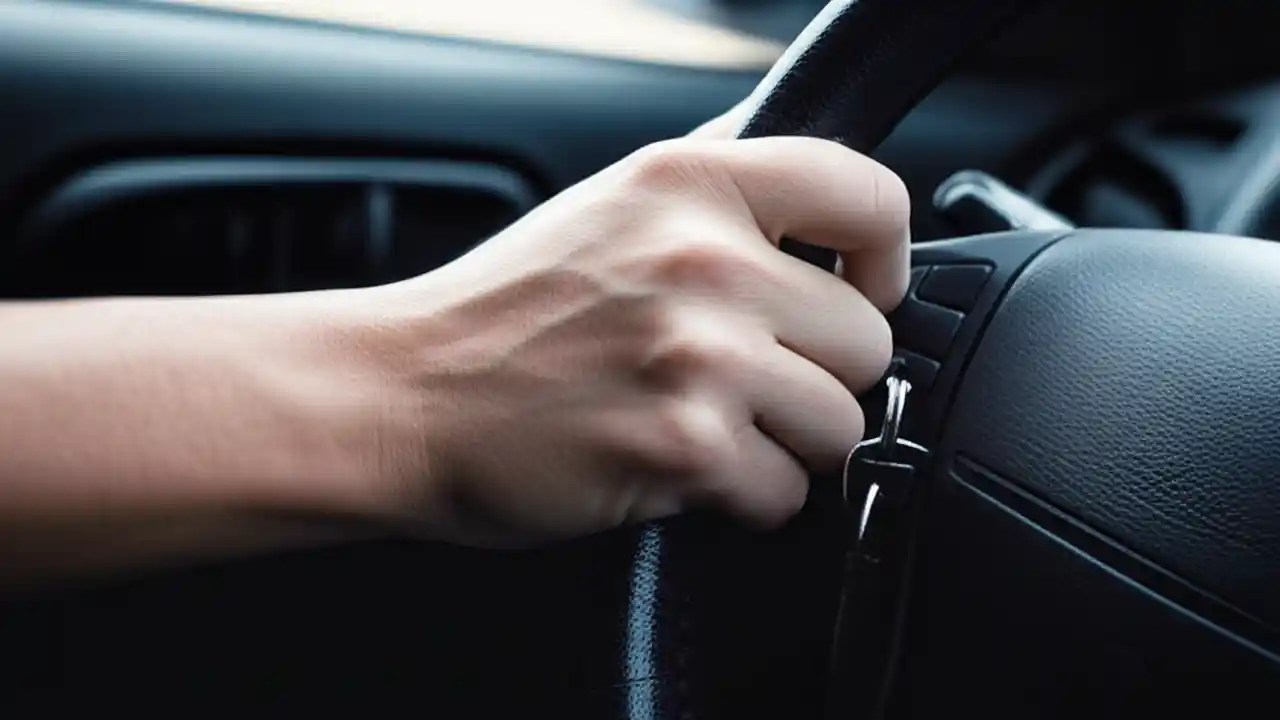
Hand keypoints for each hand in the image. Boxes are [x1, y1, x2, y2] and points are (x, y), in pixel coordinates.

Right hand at [341, 131, 909, 547]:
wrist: (406, 394)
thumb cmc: (503, 310)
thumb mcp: (608, 205)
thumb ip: (715, 189)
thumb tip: (814, 194)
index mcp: (692, 183)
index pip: (871, 198)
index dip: (887, 260)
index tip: (864, 292)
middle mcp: (703, 260)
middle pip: (867, 340)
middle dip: (818, 374)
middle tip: (744, 381)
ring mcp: (697, 356)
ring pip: (841, 426)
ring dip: (785, 443)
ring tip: (707, 424)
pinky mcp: (682, 446)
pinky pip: (785, 492)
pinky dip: (742, 495)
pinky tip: (678, 465)